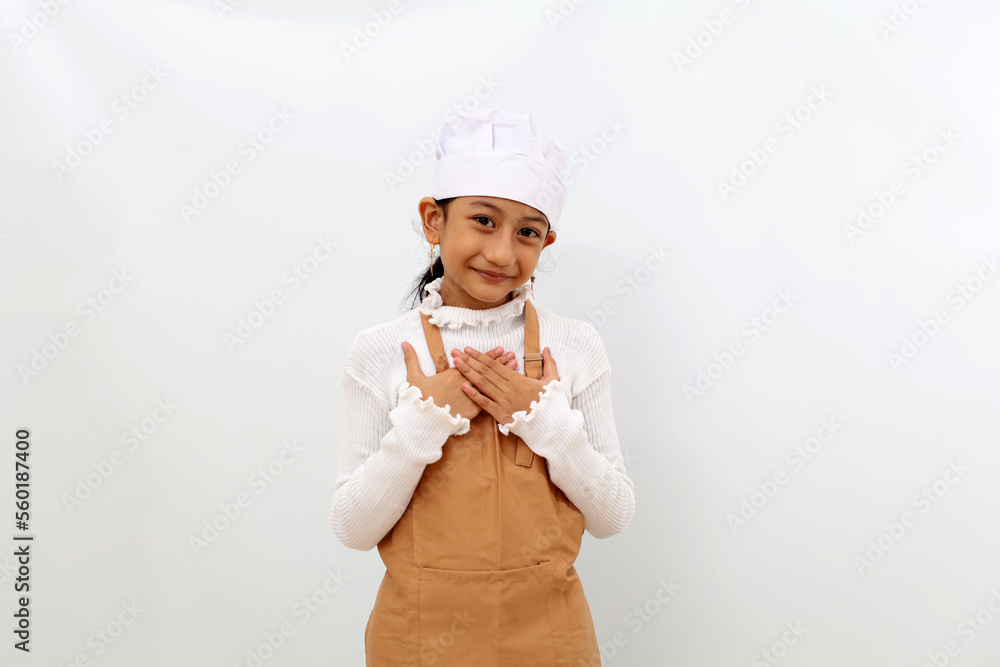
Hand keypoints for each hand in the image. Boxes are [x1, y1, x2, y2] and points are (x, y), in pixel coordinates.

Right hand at [400, 343, 517, 420]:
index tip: (499, 349)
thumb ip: (411, 359)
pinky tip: (508, 389)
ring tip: (514, 366)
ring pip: (489, 383)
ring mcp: (469, 397)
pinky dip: (498, 393)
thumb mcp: (413, 377)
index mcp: (452, 375)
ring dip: (502, 374)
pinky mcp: (472, 411)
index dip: (487, 356)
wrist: (422, 421)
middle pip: (485, 371)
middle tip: (511, 354)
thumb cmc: (418, 399)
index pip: (473, 362)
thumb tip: (404, 343)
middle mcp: (464, 384)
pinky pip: (487, 401)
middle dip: (499, 362)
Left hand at [450, 346, 559, 425]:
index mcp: (519, 379)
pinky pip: (485, 404)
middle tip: (455, 352)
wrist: (553, 426)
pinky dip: (474, 395)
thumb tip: (547, 348)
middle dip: (468, 361)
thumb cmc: (552, 404)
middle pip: (485, 372)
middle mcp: (509, 389)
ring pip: (483, 384)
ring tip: (455, 363)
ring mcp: (504, 402)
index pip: (495, 365)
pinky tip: (463, 386)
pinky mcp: (502, 415)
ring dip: (468, 373)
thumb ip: (549, 363)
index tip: (468, 349)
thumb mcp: (554, 381)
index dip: (480, 356)